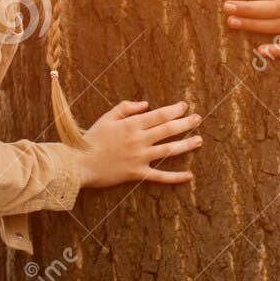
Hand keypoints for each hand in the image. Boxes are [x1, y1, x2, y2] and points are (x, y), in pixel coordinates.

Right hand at [77, 101, 202, 188]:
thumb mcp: (107, 117)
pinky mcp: (137, 174)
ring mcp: (140, 157)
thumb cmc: (92, 138)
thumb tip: (147, 104)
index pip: (159, 115)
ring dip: (186, 145)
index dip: (174, 110)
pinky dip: (176, 176)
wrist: (79, 163)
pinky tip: (189, 175)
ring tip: (199, 140)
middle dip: (185, 123)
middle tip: (199, 119)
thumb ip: (126, 107)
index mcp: (132, 124)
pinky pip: (160, 176)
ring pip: (168, 150)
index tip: (185, 106)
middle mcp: (139, 140)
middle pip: (168, 129)